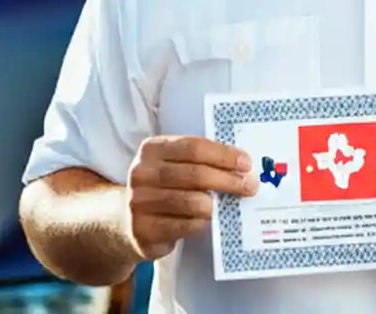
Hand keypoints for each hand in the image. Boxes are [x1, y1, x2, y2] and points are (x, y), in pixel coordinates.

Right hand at [124, 135, 257, 260]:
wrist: (126, 222)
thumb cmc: (163, 188)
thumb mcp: (173, 166)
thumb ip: (200, 162)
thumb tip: (242, 167)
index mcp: (152, 149)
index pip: (194, 147)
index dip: (223, 154)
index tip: (246, 163)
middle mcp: (142, 173)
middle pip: (195, 174)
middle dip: (228, 180)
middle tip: (249, 186)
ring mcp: (139, 202)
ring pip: (190, 201)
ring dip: (217, 203)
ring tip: (232, 204)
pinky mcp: (143, 230)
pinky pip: (184, 225)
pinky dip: (203, 223)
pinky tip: (212, 220)